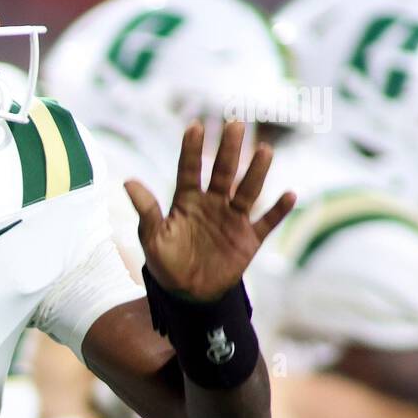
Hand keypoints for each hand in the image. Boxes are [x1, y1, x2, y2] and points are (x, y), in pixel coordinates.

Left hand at [125, 121, 295, 300]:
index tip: (194, 126)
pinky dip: (278, 211)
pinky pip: (267, 222)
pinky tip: (290, 194)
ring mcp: (232, 220)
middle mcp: (212, 204)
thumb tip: (127, 181)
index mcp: (187, 201)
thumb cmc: (166, 262)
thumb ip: (146, 209)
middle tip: (235, 124)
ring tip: (264, 150)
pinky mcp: (249, 239)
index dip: (191, 149)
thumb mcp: (152, 237)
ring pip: (247, 190)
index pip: (189, 169)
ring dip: (256, 172)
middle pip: (222, 172)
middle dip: (229, 149)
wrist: (188, 293)